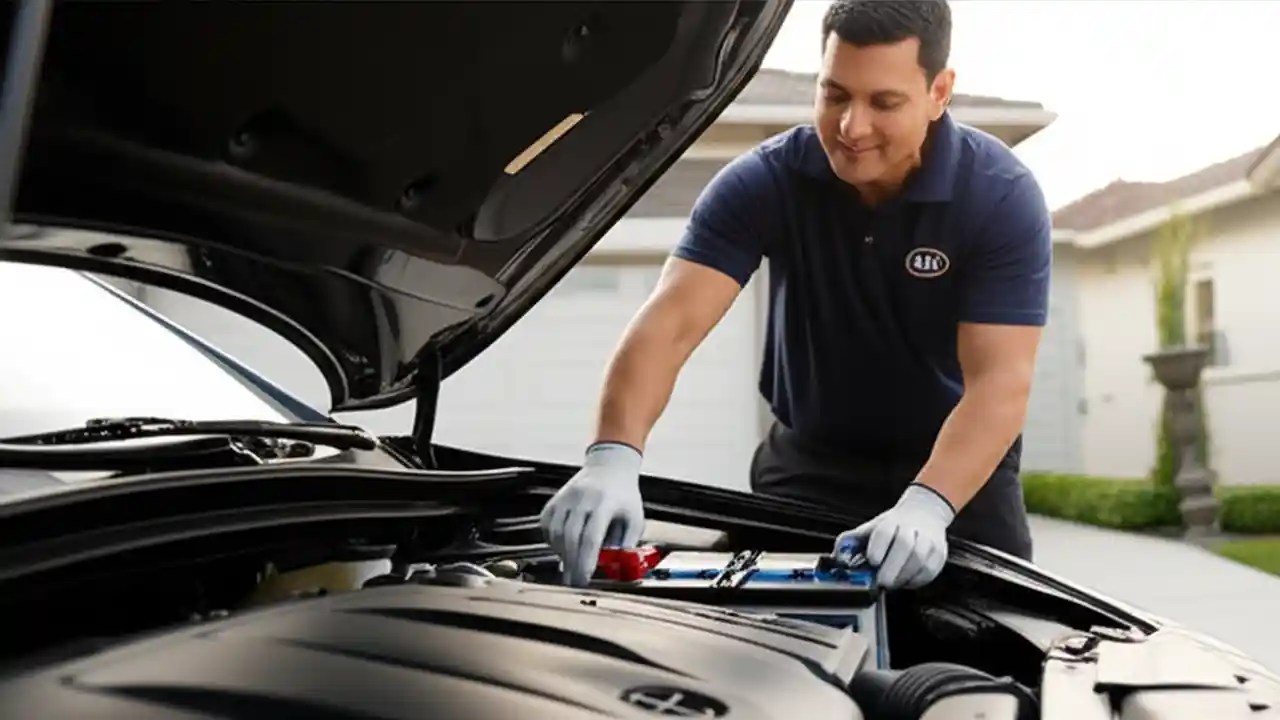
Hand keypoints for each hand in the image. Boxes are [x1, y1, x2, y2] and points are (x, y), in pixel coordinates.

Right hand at [539, 442, 644, 585]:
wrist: (609, 468)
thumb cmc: (624, 497)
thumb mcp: (635, 519)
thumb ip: (626, 544)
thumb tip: (614, 569)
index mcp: (605, 502)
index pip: (591, 536)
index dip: (586, 560)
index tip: (585, 578)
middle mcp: (582, 498)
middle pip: (571, 537)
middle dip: (572, 563)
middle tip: (575, 582)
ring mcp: (566, 497)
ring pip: (556, 532)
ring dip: (562, 553)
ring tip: (571, 566)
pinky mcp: (555, 500)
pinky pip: (547, 525)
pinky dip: (552, 541)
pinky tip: (562, 549)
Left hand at [832, 483, 955, 588]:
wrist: (925, 512)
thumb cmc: (894, 525)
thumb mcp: (871, 527)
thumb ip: (852, 541)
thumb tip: (836, 557)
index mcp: (891, 522)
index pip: (883, 533)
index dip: (877, 548)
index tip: (872, 561)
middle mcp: (912, 529)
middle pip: (904, 547)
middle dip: (891, 568)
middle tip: (881, 581)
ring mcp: (929, 540)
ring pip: (919, 561)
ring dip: (904, 576)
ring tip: (893, 582)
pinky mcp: (939, 554)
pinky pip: (930, 571)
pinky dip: (917, 580)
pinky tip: (906, 581)